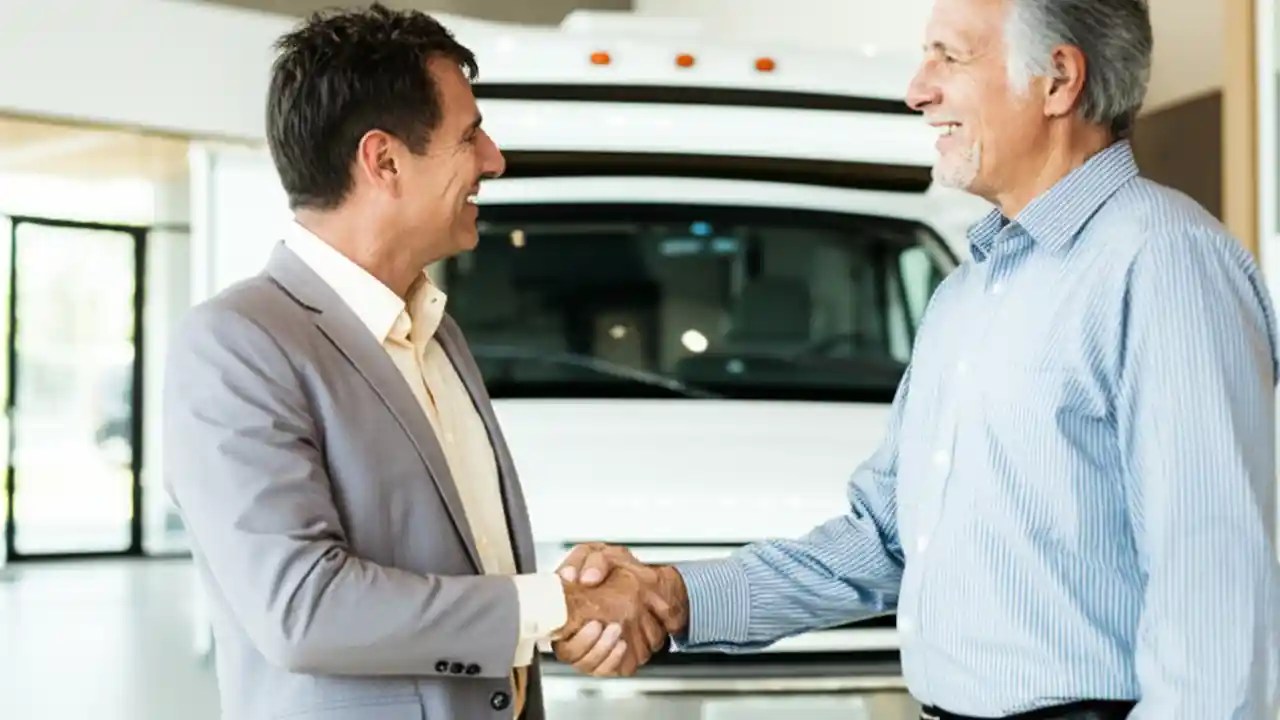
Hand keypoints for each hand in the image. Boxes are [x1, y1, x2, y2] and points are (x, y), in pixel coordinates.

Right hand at [553, 561, 666, 675]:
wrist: (648, 580)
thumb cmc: (620, 568)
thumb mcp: (605, 554)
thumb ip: (592, 561)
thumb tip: (583, 577)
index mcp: (566, 606)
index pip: (553, 627)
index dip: (562, 628)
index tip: (584, 619)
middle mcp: (576, 630)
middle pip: (568, 652)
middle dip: (585, 642)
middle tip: (599, 625)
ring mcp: (592, 645)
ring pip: (586, 664)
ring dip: (600, 650)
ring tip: (615, 631)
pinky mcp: (609, 656)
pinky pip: (605, 669)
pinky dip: (613, 661)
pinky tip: (622, 645)